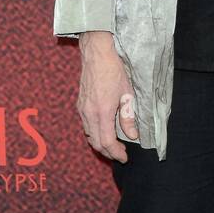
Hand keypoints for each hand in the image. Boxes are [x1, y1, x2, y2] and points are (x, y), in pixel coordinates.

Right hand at [77, 31, 138, 161]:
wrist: (97, 54)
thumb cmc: (114, 71)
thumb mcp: (127, 94)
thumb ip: (128, 117)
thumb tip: (132, 135)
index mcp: (101, 112)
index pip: (106, 142)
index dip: (116, 153)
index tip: (125, 157)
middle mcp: (89, 113)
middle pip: (96, 142)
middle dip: (108, 152)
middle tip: (121, 155)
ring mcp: (82, 109)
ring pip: (89, 135)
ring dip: (101, 144)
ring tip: (114, 146)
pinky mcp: (80, 104)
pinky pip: (86, 126)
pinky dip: (95, 134)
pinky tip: (104, 131)